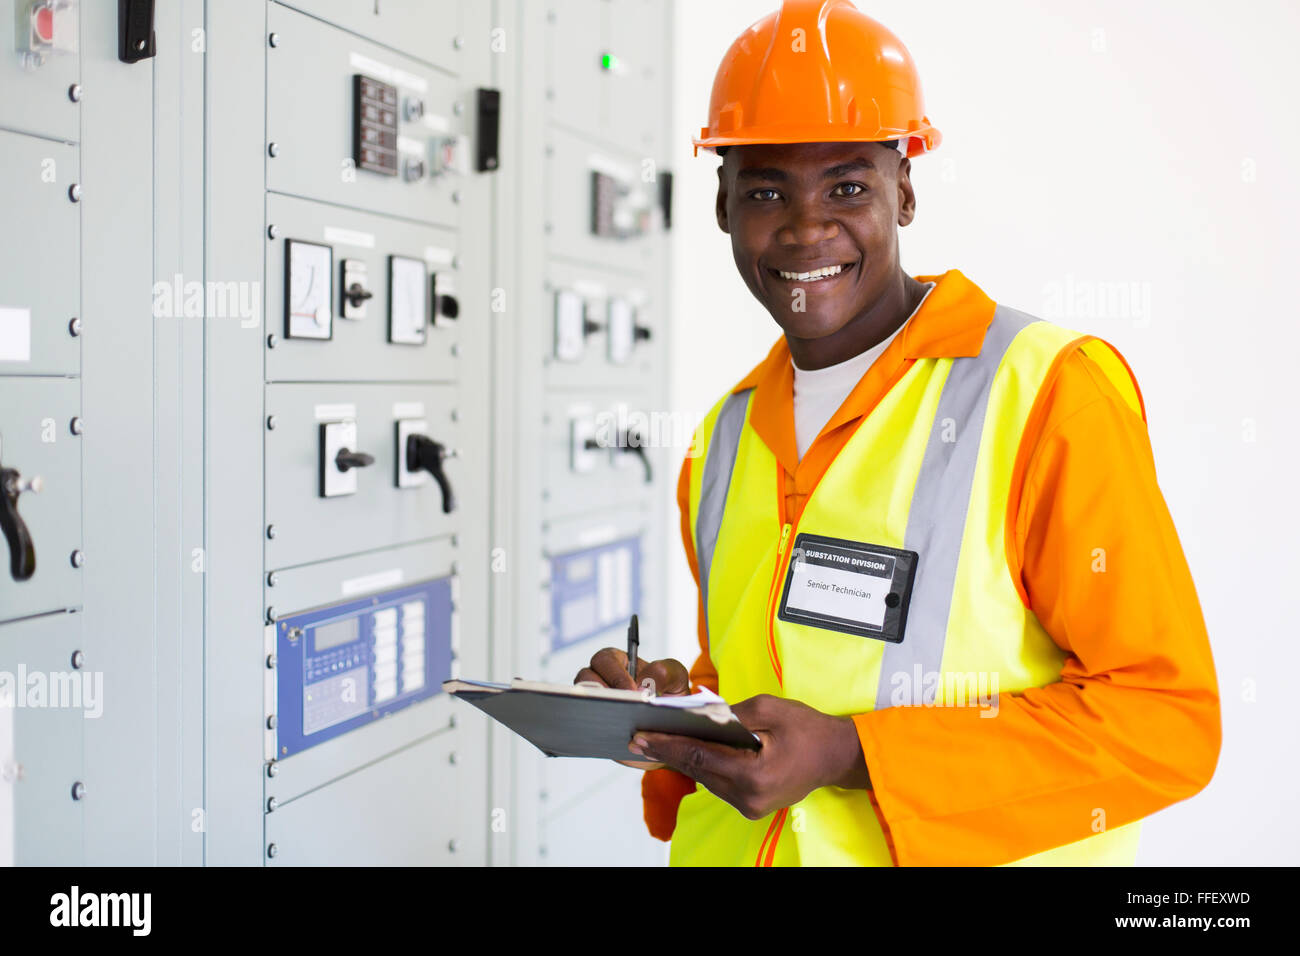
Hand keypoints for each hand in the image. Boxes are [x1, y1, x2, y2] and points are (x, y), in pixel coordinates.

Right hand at [575, 648, 690, 769]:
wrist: (671, 725)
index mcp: (618, 662)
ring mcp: (595, 703)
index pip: (605, 660)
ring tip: (618, 724)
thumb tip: (643, 686)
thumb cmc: (670, 693)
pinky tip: (619, 740)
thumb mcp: (675, 677)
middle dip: (602, 693)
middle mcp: (601, 680)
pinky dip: (599, 731)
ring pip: (583, 703)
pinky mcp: (597, 725)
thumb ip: (663, 672)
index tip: (632, 691)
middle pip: (585, 680)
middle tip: (622, 708)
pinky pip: (588, 727)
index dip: (615, 674)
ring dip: (597, 712)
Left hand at [626, 694, 869, 819]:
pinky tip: (685, 751)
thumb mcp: (769, 708)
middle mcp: (748, 798)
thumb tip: (698, 714)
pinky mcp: (751, 805)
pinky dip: (702, 765)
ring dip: (683, 759)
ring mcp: (749, 806)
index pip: (699, 757)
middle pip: (698, 771)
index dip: (667, 745)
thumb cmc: (808, 729)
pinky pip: (718, 782)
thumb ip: (731, 713)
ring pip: (706, 778)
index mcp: (753, 776)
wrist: (836, 756)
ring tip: (655, 741)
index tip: (640, 736)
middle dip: (667, 752)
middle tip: (637, 738)